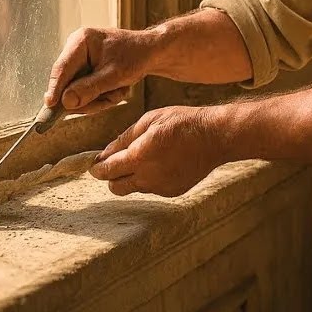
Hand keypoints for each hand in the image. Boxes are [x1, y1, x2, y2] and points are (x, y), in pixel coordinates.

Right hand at [45, 27, 157, 113]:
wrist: (150, 52)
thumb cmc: (135, 57)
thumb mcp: (115, 75)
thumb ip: (90, 88)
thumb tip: (65, 102)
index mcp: (81, 41)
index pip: (61, 68)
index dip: (54, 89)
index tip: (49, 106)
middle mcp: (76, 49)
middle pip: (68, 84)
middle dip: (89, 97)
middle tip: (110, 99)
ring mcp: (80, 60)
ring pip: (78, 91)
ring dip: (99, 97)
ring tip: (118, 91)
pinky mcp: (85, 70)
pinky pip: (85, 91)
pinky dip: (101, 95)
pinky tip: (116, 89)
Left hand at [89, 107, 224, 196]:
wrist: (215, 137)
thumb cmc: (183, 122)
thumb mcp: (150, 120)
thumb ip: (124, 138)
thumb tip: (104, 154)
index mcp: (139, 157)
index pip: (107, 171)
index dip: (97, 168)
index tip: (95, 164)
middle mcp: (148, 177)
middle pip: (116, 187)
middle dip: (112, 176)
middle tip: (118, 162)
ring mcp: (161, 187)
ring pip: (134, 188)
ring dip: (132, 176)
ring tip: (148, 156)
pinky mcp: (173, 191)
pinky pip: (152, 188)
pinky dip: (151, 178)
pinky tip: (164, 162)